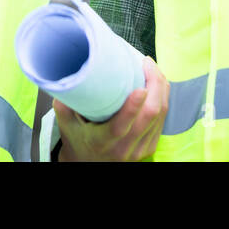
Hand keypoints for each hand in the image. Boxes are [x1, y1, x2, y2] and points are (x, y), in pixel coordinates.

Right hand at [54, 56, 169, 160]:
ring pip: (160, 114)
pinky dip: (163, 97)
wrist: (87, 165)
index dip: (133, 107)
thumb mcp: (66, 125)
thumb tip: (69, 76)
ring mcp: (139, 149)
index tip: (139, 87)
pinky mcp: (150, 146)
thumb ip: (65, 103)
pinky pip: (163, 118)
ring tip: (152, 68)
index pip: (120, 127)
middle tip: (147, 63)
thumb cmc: (77, 141)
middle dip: (154, 84)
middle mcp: (124, 148)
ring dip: (161, 87)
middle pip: (150, 114)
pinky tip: (157, 84)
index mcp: (102, 142)